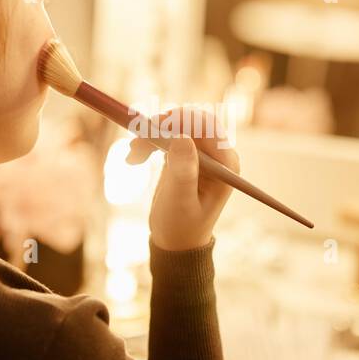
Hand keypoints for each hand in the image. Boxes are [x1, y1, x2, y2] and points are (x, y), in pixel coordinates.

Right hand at [126, 108, 238, 250]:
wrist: (174, 240)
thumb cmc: (181, 226)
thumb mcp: (180, 201)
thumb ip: (183, 171)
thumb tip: (182, 138)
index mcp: (226, 164)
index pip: (207, 126)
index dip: (181, 119)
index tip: (153, 125)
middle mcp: (217, 154)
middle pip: (190, 121)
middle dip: (162, 127)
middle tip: (136, 141)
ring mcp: (201, 152)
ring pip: (175, 126)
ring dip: (151, 135)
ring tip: (132, 156)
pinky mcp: (185, 153)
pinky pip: (166, 135)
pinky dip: (149, 142)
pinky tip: (135, 158)